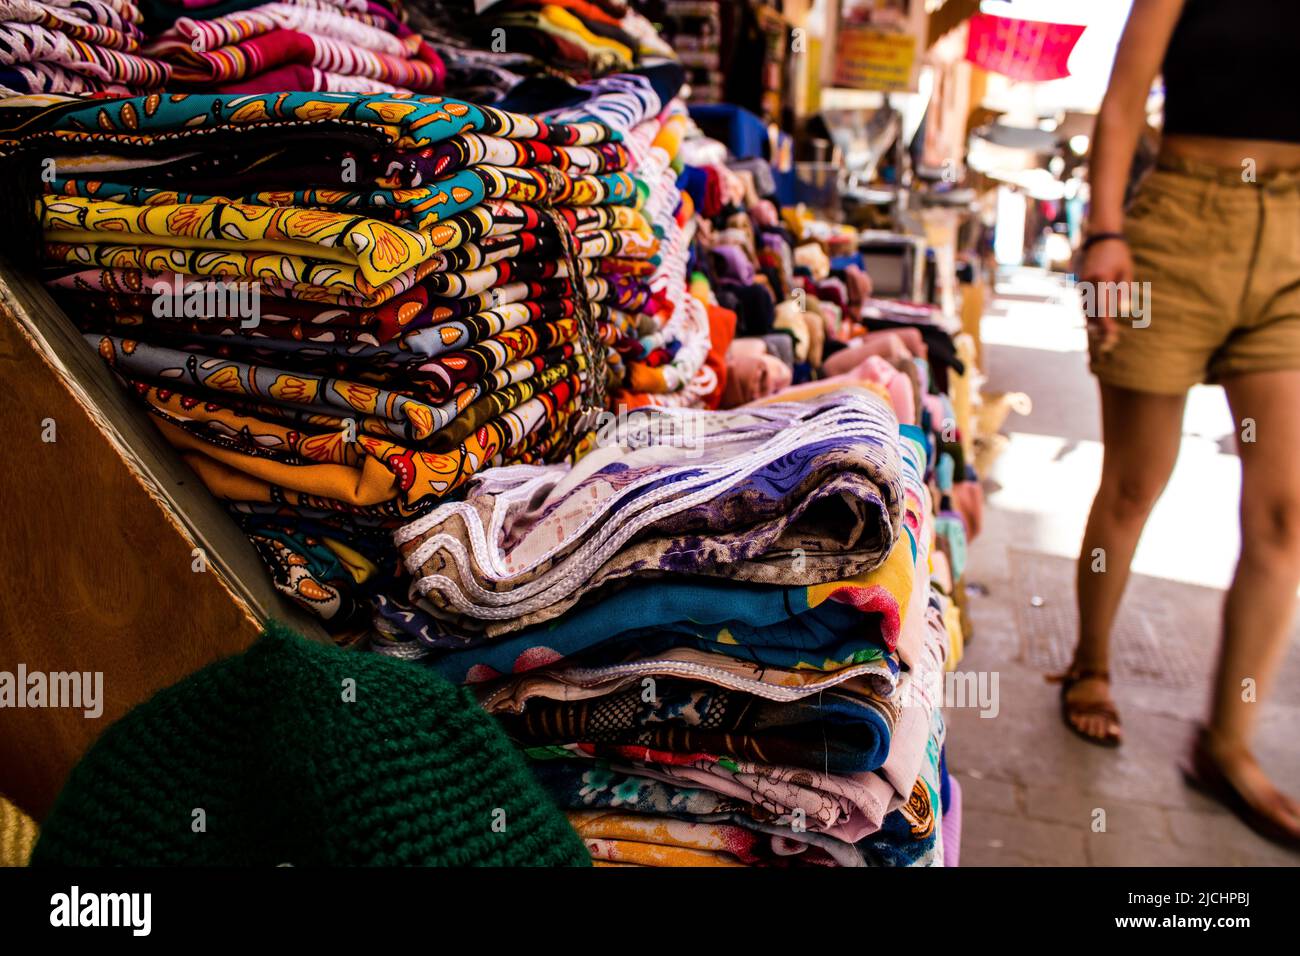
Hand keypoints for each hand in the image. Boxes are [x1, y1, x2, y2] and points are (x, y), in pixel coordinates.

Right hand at [1078, 237, 1131, 353]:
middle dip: (1100, 328)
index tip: (1112, 337)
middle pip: (1092, 312)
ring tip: (1104, 334)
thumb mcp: (1127, 272)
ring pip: (1086, 309)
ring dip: (1094, 323)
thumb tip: (1122, 310)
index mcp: (1101, 280)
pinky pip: (1084, 303)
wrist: (1101, 239)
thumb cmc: (1119, 255)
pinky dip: (1091, 313)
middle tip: (1109, 341)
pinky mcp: (1080, 285)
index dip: (1107, 325)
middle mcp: (1088, 284)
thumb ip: (1124, 291)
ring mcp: (1082, 284)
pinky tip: (1098, 321)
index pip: (1103, 308)